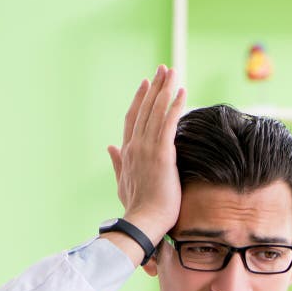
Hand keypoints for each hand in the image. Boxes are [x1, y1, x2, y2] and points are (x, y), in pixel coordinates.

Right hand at [107, 64, 186, 241]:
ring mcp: (147, 149)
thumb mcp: (123, 183)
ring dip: (165, 90)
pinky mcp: (162, 154)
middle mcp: (135, 147)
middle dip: (154, 87)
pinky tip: (181, 91)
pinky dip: (174, 106)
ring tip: (172, 72)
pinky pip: (168, 123)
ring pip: (156, 112)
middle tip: (162, 69)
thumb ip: (117, 163)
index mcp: (127, 153)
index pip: (133, 120)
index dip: (139, 100)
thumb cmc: (137, 208)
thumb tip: (109, 147)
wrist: (143, 221)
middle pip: (145, 110)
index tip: (146, 84)